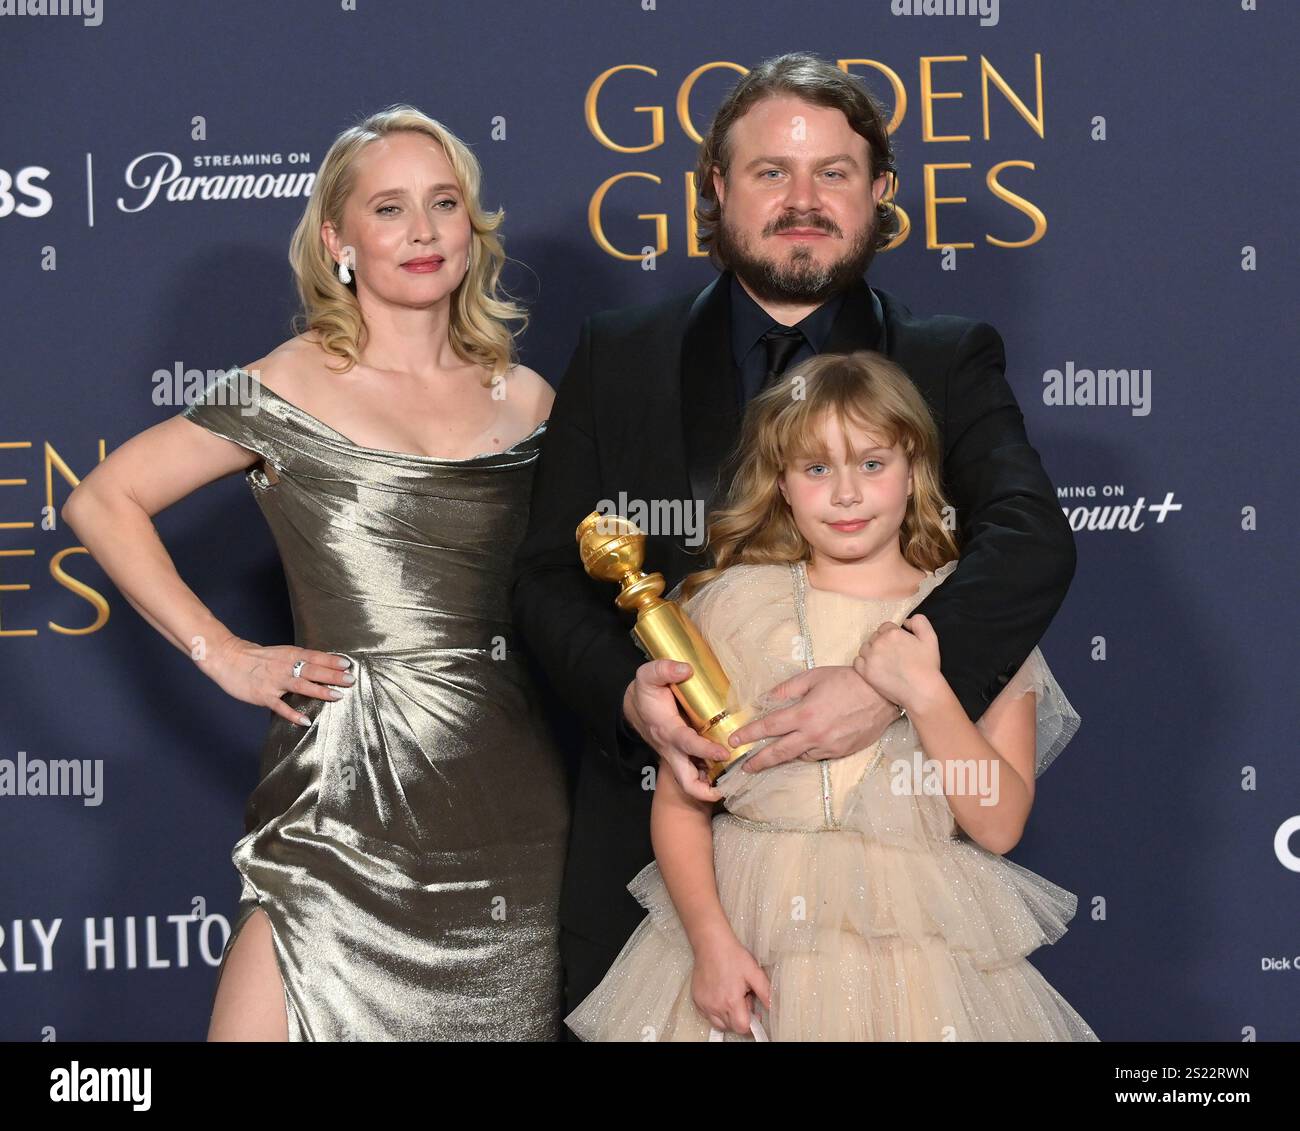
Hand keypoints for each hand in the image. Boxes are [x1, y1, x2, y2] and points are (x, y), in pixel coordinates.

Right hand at [202, 635, 354, 725]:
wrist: (228, 658)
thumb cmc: (256, 657)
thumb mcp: (280, 653)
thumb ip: (298, 660)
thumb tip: (321, 665)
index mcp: (289, 654)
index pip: (315, 656)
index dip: (331, 660)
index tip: (348, 664)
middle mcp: (284, 666)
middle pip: (313, 670)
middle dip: (333, 675)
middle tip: (351, 679)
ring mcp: (274, 681)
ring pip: (301, 685)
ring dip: (320, 690)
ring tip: (337, 696)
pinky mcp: (263, 695)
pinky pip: (280, 707)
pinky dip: (293, 714)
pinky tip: (306, 720)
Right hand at [623, 660, 725, 802]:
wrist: (635, 707)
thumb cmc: (646, 692)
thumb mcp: (648, 674)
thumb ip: (663, 669)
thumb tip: (686, 669)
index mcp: (667, 730)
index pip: (687, 744)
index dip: (706, 750)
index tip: (725, 752)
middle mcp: (673, 749)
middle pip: (687, 781)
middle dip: (706, 790)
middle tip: (730, 786)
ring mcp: (678, 756)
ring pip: (693, 781)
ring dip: (712, 785)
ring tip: (737, 780)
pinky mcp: (684, 756)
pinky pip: (698, 772)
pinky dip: (711, 776)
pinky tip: (730, 769)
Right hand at [691, 931, 771, 1036]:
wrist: (711, 944)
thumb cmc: (732, 955)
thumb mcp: (754, 972)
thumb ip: (765, 992)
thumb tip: (772, 1007)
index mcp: (731, 1001)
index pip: (742, 1027)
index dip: (750, 1023)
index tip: (753, 1013)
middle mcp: (715, 1006)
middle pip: (731, 1026)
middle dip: (739, 1017)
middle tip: (742, 998)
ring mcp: (704, 1004)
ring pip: (718, 1023)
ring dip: (727, 1017)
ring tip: (731, 997)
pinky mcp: (696, 1000)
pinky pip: (707, 1015)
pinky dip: (715, 1011)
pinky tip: (720, 996)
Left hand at [727, 665, 900, 772]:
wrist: (882, 694)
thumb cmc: (847, 680)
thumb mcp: (813, 676)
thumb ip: (787, 689)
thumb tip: (767, 699)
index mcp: (804, 713)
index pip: (768, 727)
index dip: (748, 734)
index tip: (734, 741)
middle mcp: (813, 734)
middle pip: (779, 752)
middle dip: (759, 761)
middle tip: (744, 767)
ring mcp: (828, 746)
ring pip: (798, 756)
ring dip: (784, 756)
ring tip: (771, 756)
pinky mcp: (841, 752)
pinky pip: (817, 756)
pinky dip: (806, 752)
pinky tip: (803, 746)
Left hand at [853, 613, 941, 712]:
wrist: (921, 691)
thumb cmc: (927, 666)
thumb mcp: (930, 638)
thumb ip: (919, 622)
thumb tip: (906, 621)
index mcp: (892, 633)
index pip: (886, 627)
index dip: (893, 635)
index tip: (899, 645)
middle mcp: (879, 643)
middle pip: (875, 637)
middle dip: (882, 643)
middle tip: (893, 655)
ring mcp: (870, 658)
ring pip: (865, 648)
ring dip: (872, 652)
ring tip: (884, 662)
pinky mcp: (865, 672)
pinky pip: (857, 661)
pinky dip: (864, 663)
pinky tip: (874, 668)